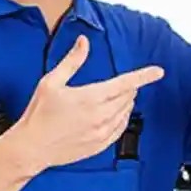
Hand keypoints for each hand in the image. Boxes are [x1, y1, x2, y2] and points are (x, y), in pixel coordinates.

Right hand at [11, 35, 164, 172]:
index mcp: (91, 98)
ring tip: (115, 97)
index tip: (158, 71)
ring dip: (125, 102)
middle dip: (129, 87)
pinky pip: (120, 129)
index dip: (144, 75)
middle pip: (127, 97)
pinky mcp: (99, 145)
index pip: (125, 83)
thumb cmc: (38, 115)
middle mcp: (100, 116)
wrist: (32, 147)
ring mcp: (101, 133)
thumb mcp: (51, 82)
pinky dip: (122, 119)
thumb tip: (83, 42)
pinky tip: (115, 115)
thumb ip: (72, 61)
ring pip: (125, 113)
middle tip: (122, 83)